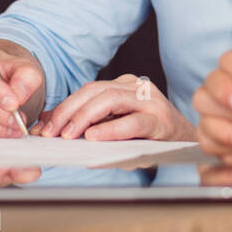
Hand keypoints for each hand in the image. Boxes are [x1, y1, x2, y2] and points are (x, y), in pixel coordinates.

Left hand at [39, 74, 196, 140]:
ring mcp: (150, 100)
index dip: (63, 107)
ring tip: (69, 134)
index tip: (43, 127)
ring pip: (110, 100)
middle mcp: (136, 86)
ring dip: (85, 118)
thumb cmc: (147, 138)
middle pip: (95, 91)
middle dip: (68, 112)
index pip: (87, 90)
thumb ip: (88, 124)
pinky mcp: (161, 120)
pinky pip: (133, 122)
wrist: (187, 146)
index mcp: (123, 85)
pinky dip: (111, 129)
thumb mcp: (115, 128)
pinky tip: (95, 138)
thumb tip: (46, 126)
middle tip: (51, 132)